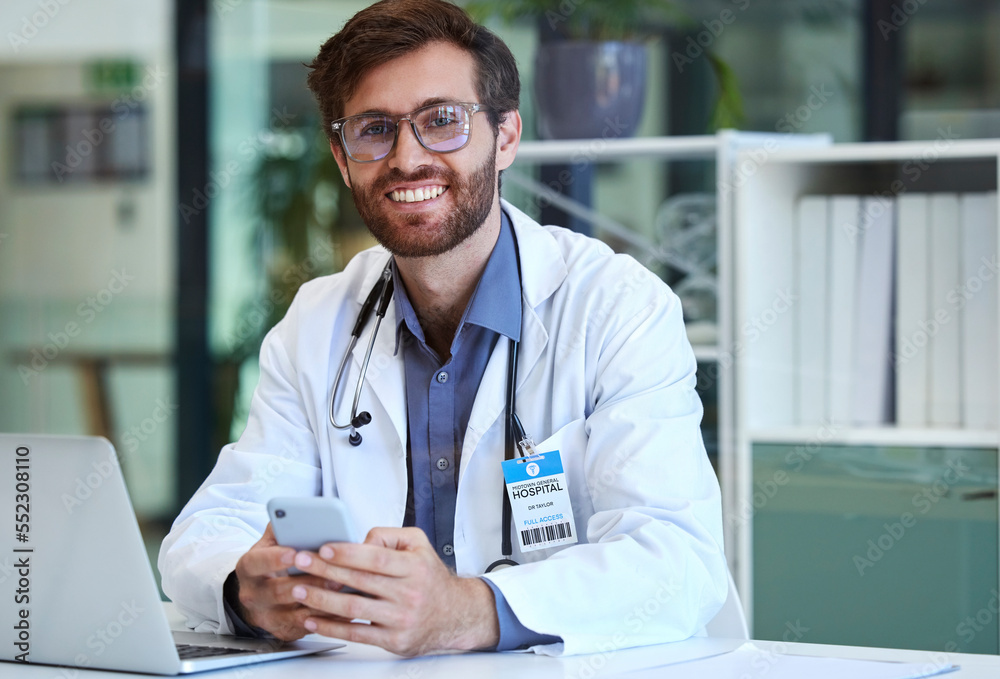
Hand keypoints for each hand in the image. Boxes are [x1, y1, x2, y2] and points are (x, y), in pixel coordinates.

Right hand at [231, 524, 342, 640]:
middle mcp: (253, 594)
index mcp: (249, 567)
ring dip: (322, 601)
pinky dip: (327, 618)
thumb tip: (302, 512)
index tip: (295, 552)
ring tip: (343, 589)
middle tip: (333, 574)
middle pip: (279, 591)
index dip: (275, 558)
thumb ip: (284, 527)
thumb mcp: (271, 542)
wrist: (259, 596)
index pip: (257, 562)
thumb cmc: (273, 562)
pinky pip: (307, 627)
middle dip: (308, 582)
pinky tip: (344, 607)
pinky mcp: (283, 631)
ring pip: (296, 612)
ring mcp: (267, 616)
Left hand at [288, 526, 499, 655]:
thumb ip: (388, 536)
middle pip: (359, 582)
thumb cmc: (429, 577)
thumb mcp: (418, 544)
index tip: (323, 548)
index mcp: (414, 567)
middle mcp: (409, 593)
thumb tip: (358, 541)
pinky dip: (331, 628)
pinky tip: (313, 619)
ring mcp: (401, 619)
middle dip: (325, 571)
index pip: (376, 558)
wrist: (454, 614)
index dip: (348, 553)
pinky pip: (356, 634)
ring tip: (299, 589)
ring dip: (321, 599)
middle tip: (300, 563)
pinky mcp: (394, 640)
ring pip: (354, 609)